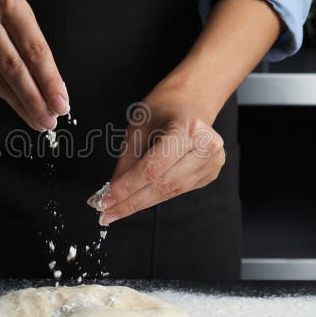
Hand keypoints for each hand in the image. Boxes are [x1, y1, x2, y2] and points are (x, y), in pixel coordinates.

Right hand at [0, 0, 68, 129]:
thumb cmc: (3, 18)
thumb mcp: (24, 22)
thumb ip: (37, 54)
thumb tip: (54, 94)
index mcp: (10, 6)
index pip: (34, 50)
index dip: (49, 81)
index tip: (61, 104)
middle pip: (13, 67)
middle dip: (34, 98)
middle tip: (49, 120)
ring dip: (20, 104)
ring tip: (38, 120)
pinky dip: (5, 97)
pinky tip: (20, 108)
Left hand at [87, 75, 225, 224]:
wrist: (190, 102)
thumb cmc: (163, 109)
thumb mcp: (137, 128)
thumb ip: (126, 163)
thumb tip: (110, 194)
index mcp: (187, 129)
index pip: (152, 168)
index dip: (126, 188)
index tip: (104, 201)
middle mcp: (206, 147)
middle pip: (162, 185)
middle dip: (130, 202)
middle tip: (106, 213)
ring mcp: (212, 163)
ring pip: (169, 192)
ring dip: (140, 203)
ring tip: (116, 210)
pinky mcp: (209, 174)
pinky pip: (176, 191)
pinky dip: (154, 196)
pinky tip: (137, 199)